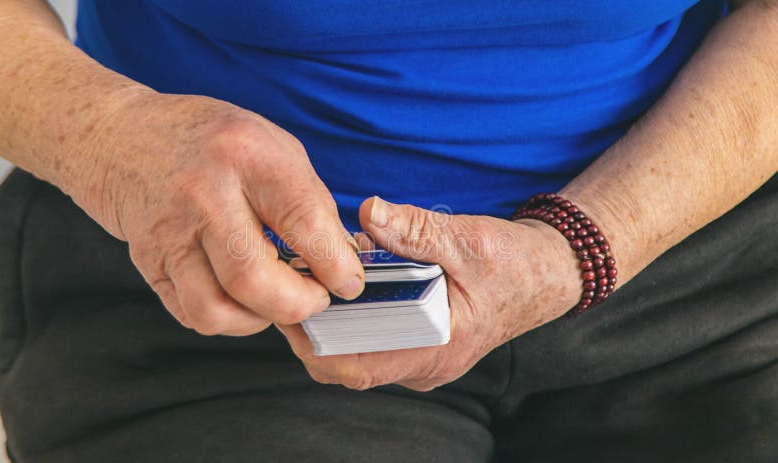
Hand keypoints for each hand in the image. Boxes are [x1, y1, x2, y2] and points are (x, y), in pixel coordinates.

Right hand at [68, 92, 364, 335]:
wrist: (122, 135)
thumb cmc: (208, 140)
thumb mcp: (271, 145)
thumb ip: (308, 201)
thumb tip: (340, 260)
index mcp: (246, 155)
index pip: (302, 221)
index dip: (335, 264)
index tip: (348, 281)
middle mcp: (203, 193)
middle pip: (254, 279)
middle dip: (299, 304)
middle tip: (316, 298)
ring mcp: (168, 231)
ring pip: (217, 310)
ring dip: (259, 318)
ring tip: (276, 299)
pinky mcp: (147, 261)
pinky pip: (192, 314)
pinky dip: (226, 318)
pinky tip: (241, 298)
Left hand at [279, 197, 582, 390]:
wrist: (546, 273)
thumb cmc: (513, 261)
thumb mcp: (467, 237)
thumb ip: (415, 228)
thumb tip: (368, 211)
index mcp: (441, 346)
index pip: (360, 365)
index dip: (317, 342)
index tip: (293, 305)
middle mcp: (430, 365)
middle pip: (351, 368)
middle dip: (317, 334)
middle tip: (298, 289)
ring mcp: (427, 361)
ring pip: (361, 359)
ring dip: (334, 328)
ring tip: (320, 285)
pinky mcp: (425, 348)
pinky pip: (378, 347)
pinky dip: (355, 324)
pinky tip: (350, 289)